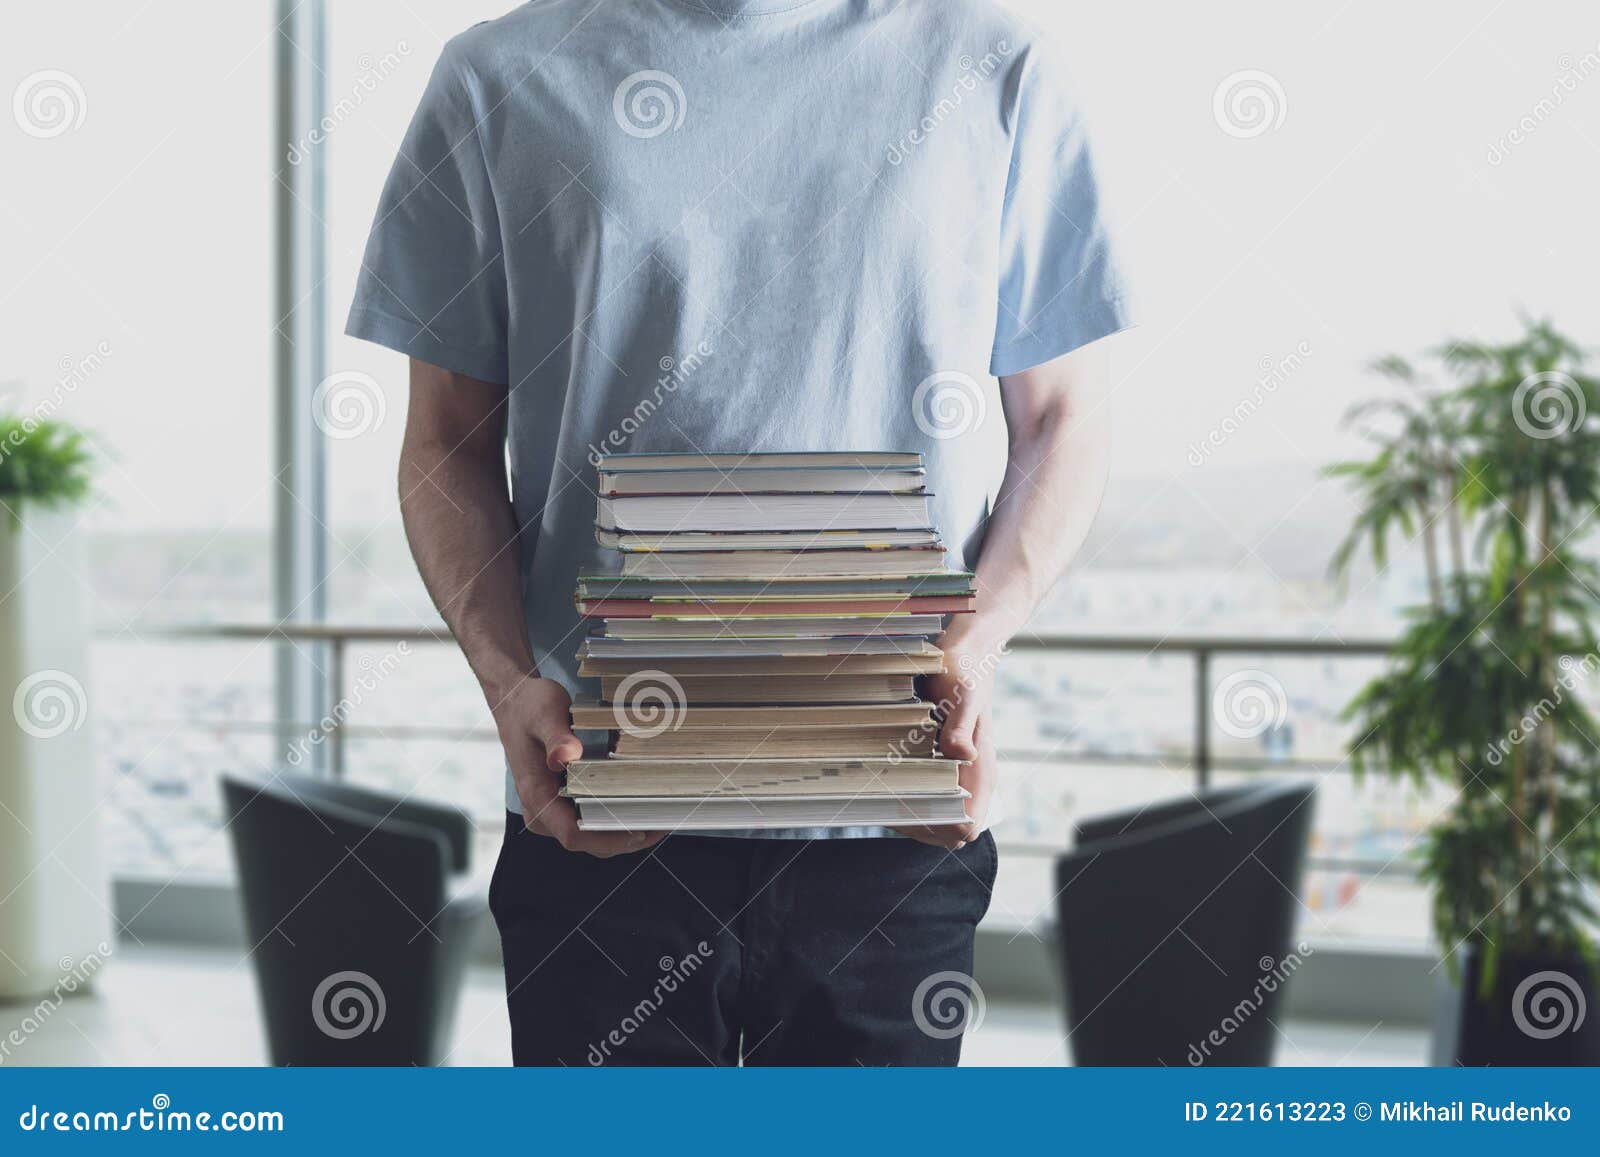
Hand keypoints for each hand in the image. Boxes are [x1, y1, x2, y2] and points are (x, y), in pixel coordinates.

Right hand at [492, 675, 663, 857]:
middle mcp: (542, 810)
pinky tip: (640, 804)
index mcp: (536, 796)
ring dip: (623, 830)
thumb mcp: (544, 713)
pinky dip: (615, 816)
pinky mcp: (561, 800)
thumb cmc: (528, 707)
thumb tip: (565, 757)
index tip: (642, 831)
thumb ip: (556, 737)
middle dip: (625, 838)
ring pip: (590, 833)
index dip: (610, 839)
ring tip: (658, 816)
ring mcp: (551, 808)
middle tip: (663, 823)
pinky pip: (590, 818)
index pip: (573, 835)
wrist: (515, 701)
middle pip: (587, 840)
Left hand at [895, 631, 1000, 849]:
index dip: (937, 828)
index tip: (907, 808)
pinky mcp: (944, 765)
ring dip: (907, 811)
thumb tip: (962, 756)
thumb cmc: (965, 672)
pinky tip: (886, 776)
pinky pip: (928, 795)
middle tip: (883, 800)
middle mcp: (971, 779)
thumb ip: (960, 727)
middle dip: (915, 824)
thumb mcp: (962, 695)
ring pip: (935, 816)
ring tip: (879, 789)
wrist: (967, 653)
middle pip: (947, 832)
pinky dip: (907, 795)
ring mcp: (958, 774)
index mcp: (981, 771)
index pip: (966, 827)